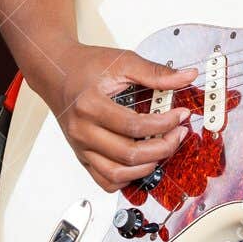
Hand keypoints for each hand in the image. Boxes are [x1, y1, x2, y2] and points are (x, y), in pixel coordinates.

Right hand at [49, 45, 197, 191]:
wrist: (56, 71)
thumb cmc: (85, 66)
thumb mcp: (123, 61)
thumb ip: (155, 72)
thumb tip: (186, 77)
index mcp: (90, 105)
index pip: (134, 126)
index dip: (164, 123)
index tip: (180, 115)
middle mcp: (82, 130)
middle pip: (128, 154)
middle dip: (162, 148)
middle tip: (178, 134)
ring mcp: (80, 146)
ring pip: (116, 175)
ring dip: (146, 167)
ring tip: (163, 149)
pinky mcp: (82, 155)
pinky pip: (104, 180)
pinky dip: (126, 179)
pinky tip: (142, 163)